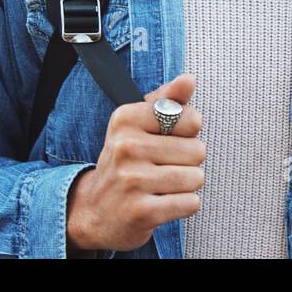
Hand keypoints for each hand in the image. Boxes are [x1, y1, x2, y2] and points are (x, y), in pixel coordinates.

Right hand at [66, 73, 203, 253]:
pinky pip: (190, 203)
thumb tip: (189, 79)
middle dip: (188, 162)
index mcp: (126, 118)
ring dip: (187, 185)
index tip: (168, 140)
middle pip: (197, 150)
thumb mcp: (138, 124)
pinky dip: (185, 205)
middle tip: (163, 167)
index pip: (191, 119)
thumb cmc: (126, 161)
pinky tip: (164, 202)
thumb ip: (167, 100)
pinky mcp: (141, 211)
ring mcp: (132, 180)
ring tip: (163, 185)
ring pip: (196, 177)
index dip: (188, 132)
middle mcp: (125, 146)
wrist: (95, 211)